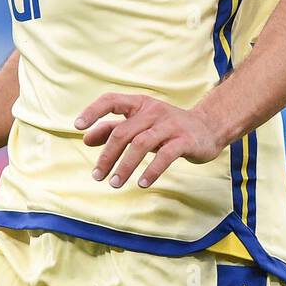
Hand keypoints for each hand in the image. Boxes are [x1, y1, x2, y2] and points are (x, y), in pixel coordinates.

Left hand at [74, 93, 224, 189]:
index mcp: (139, 104)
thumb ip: (113, 129)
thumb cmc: (166, 127)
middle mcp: (153, 111)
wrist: (208, 128)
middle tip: (97, 176)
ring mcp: (170, 125)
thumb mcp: (139, 125)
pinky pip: (165, 155)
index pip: (111, 100)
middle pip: (123, 132)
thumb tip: (86, 139)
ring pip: (141, 144)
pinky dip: (152, 170)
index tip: (77, 126)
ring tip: (114, 184)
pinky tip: (142, 184)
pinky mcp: (184, 140)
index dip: (93, 111)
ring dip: (125, 166)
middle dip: (107, 156)